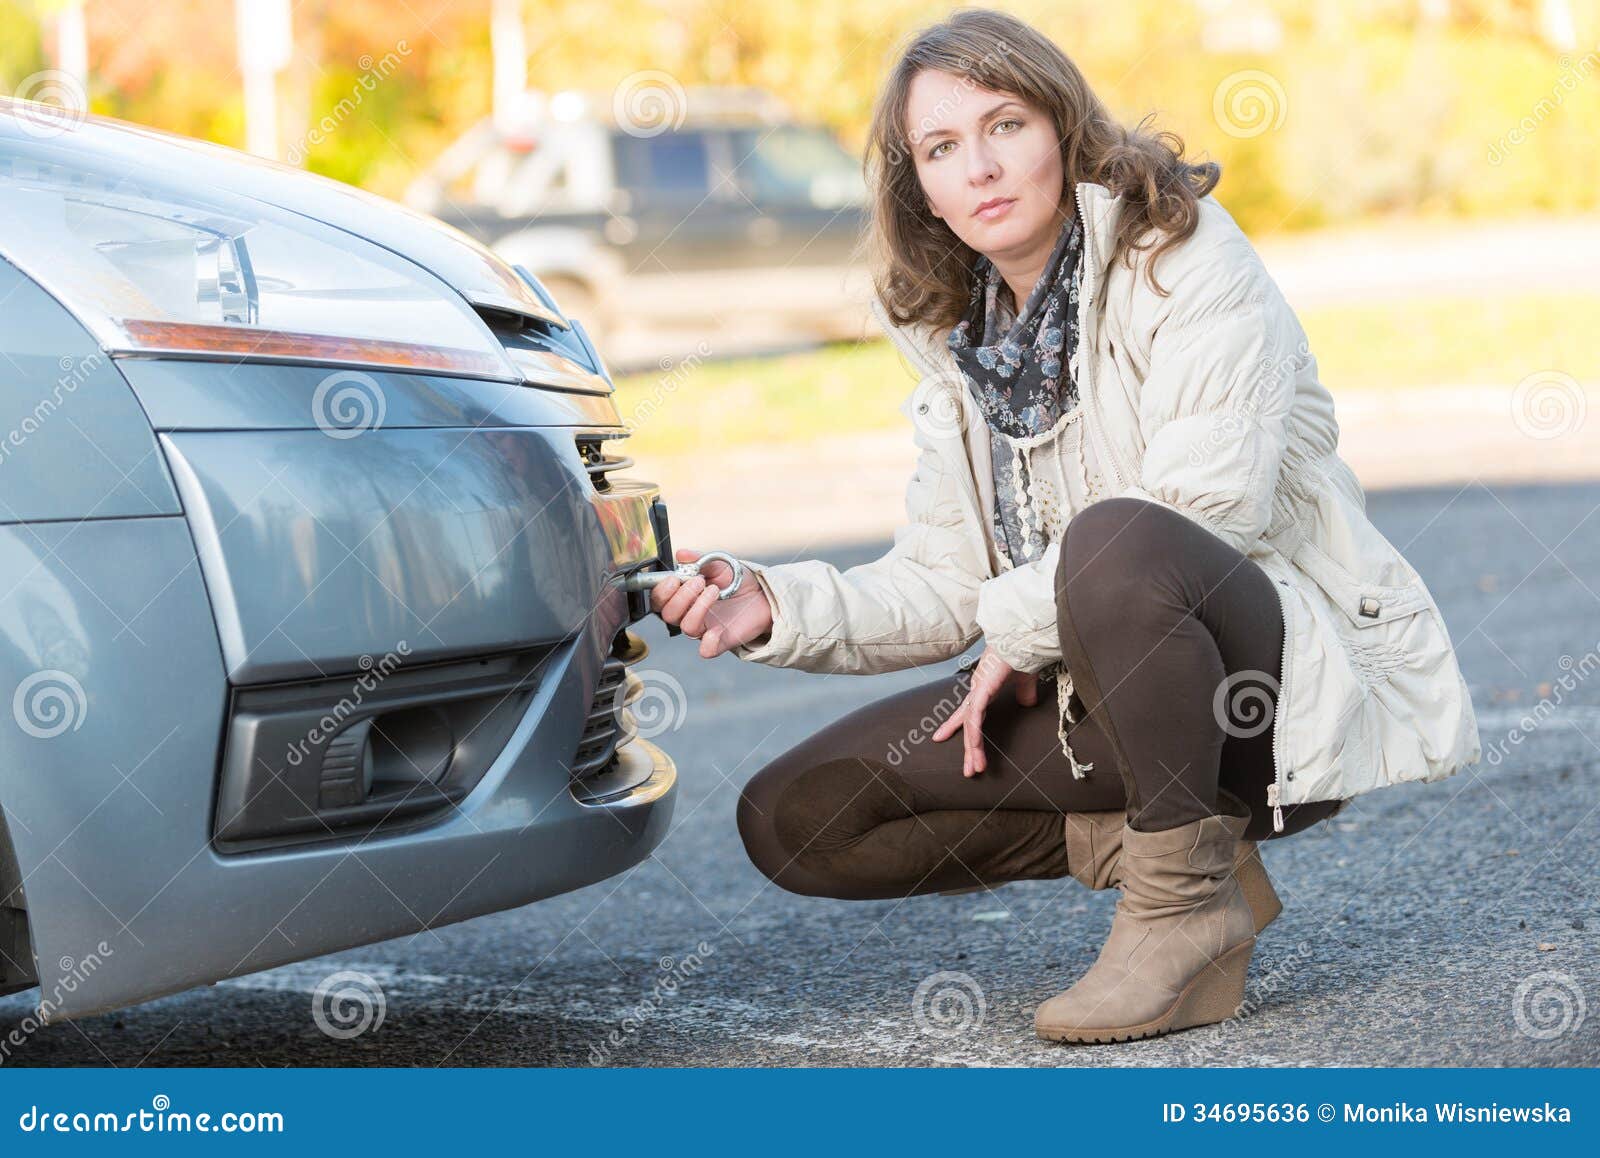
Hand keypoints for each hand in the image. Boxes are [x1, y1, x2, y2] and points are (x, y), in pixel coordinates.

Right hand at [649, 547, 774, 658]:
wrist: (762, 595)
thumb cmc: (736, 581)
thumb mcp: (719, 565)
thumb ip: (700, 560)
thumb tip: (681, 554)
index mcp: (684, 596)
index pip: (660, 600)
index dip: (661, 591)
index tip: (674, 579)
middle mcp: (690, 613)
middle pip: (669, 615)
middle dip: (680, 597)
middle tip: (698, 582)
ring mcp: (704, 629)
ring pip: (687, 627)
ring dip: (697, 608)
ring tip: (714, 590)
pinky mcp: (721, 641)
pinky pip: (707, 650)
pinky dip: (708, 643)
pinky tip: (716, 630)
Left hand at [931, 645, 1038, 776]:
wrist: (1022, 638)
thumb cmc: (1021, 654)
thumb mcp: (1024, 681)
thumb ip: (1023, 693)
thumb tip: (1026, 703)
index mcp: (983, 689)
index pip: (967, 713)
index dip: (954, 726)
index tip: (940, 737)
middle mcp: (977, 691)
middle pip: (968, 725)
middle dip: (968, 749)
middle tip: (969, 771)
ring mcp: (978, 690)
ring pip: (970, 725)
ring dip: (972, 748)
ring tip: (975, 768)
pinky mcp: (982, 688)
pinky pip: (975, 715)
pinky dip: (974, 732)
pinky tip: (973, 746)